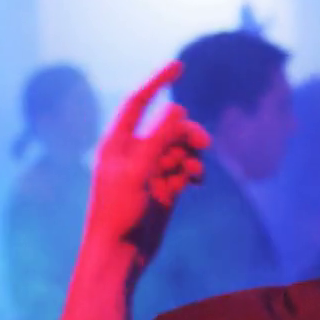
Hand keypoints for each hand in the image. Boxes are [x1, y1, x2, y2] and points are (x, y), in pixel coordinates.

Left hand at [84, 62, 209, 276]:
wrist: (119, 254)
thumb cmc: (118, 213)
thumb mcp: (138, 171)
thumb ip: (158, 139)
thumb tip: (178, 108)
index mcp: (116, 143)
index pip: (138, 102)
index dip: (157, 82)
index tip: (179, 65)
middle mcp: (132, 153)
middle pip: (167, 127)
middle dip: (186, 132)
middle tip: (203, 142)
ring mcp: (150, 172)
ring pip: (179, 148)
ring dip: (192, 154)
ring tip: (195, 172)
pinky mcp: (164, 189)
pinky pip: (184, 169)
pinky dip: (193, 170)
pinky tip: (196, 181)